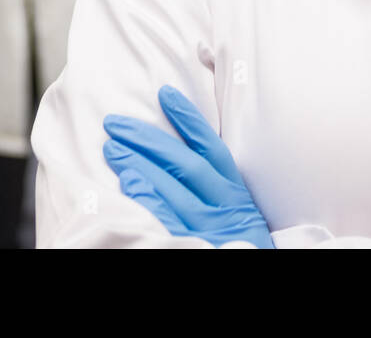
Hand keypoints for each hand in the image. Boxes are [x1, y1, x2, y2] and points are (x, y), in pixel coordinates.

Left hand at [102, 84, 273, 248]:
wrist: (259, 277)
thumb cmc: (243, 249)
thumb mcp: (241, 217)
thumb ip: (218, 190)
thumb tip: (185, 153)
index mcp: (238, 199)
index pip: (212, 151)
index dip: (189, 120)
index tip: (165, 94)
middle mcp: (225, 212)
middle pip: (184, 165)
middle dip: (148, 139)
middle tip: (116, 123)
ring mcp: (207, 233)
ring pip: (172, 190)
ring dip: (139, 164)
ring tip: (111, 147)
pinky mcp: (191, 250)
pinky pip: (166, 222)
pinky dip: (147, 200)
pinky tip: (128, 183)